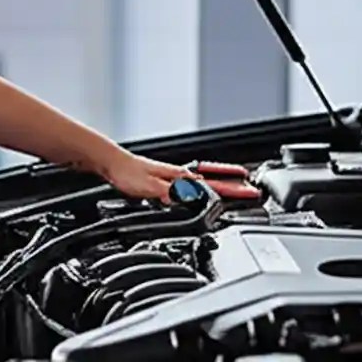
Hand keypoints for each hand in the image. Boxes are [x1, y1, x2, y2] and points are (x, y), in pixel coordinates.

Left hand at [97, 149, 259, 203]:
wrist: (110, 163)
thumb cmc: (127, 172)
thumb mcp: (151, 188)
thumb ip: (171, 195)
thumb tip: (190, 199)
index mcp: (180, 178)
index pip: (212, 185)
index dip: (232, 190)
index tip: (251, 192)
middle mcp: (179, 176)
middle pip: (212, 182)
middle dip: (232, 186)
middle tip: (250, 189)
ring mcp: (171, 177)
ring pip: (202, 184)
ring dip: (218, 187)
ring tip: (234, 190)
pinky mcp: (162, 181)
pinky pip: (188, 187)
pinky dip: (201, 190)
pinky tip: (199, 194)